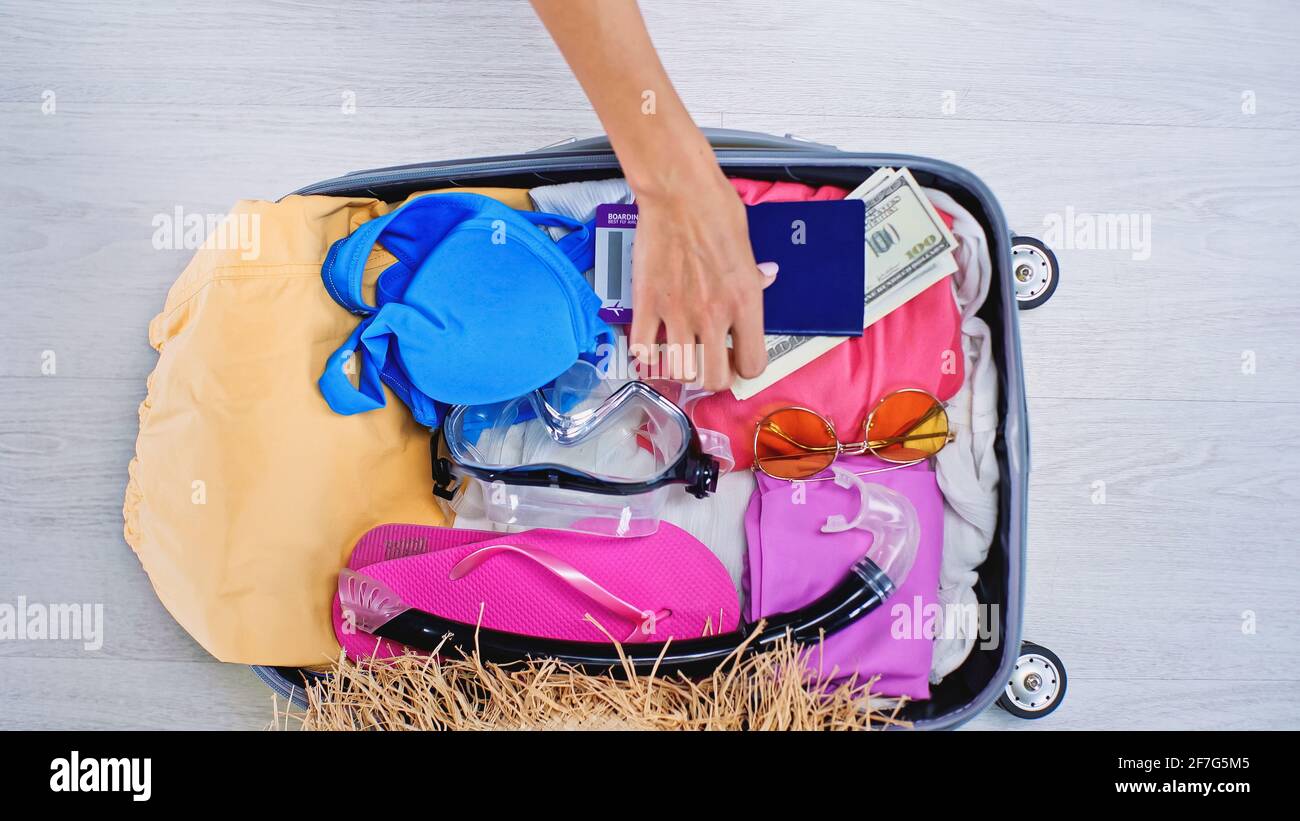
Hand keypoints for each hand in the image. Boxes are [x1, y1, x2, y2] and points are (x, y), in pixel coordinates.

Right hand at [629, 173, 775, 391]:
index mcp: (745, 302)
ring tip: (679, 354)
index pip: (753, 365)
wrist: (677, 192)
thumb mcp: (747, 246)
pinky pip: (642, 350)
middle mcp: (714, 315)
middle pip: (713, 379)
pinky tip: (651, 344)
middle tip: (706, 362)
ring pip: (679, 372)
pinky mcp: (646, 303)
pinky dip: (645, 355)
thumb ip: (755, 274)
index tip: (735, 358)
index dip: (743, 367)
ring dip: (679, 369)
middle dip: (710, 377)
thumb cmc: (714, 209)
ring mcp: (677, 312)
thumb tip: (767, 277)